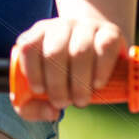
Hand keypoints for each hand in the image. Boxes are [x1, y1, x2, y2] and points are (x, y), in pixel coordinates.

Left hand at [11, 17, 126, 121]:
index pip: (28, 47)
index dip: (32, 72)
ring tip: (81, 100)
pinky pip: (104, 48)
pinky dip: (100, 70)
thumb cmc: (63, 75)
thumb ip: (32, 107)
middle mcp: (60, 26)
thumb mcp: (41, 90)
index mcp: (38, 34)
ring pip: (79, 51)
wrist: (96, 51)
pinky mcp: (110, 32)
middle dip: (57, 85)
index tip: (40, 92)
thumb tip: (51, 112)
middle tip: (63, 103)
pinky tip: (97, 84)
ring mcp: (85, 26)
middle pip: (54, 53)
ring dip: (79, 83)